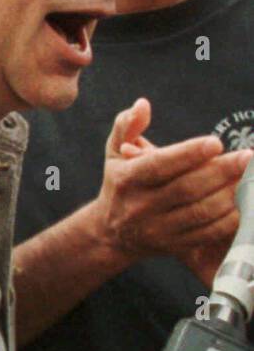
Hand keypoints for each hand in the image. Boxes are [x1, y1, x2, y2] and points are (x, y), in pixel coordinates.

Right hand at [99, 98, 252, 284]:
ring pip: (201, 212)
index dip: (188, 154)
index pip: (159, 165)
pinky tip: (245, 201)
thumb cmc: (120, 184)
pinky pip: (209, 233)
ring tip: (251, 177)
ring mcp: (158, 229)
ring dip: (231, 194)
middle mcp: (140, 206)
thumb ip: (126, 125)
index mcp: (126, 179)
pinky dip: (231, 218)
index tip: (216, 142)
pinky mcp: (175, 246)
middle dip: (221, 172)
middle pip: (187, 189)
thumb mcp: (114, 153)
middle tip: (248, 156)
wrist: (111, 233)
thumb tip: (142, 105)